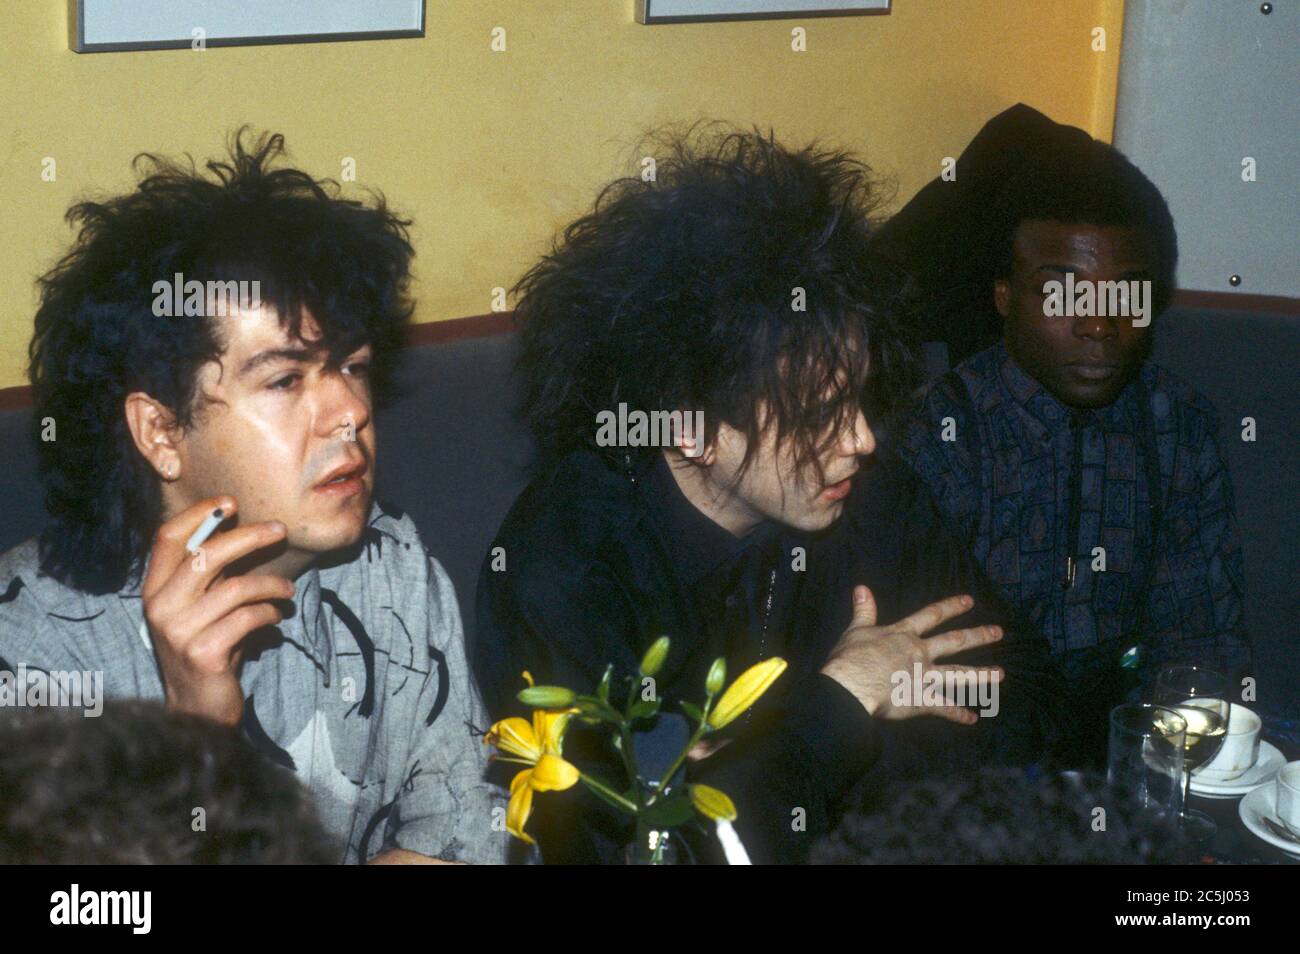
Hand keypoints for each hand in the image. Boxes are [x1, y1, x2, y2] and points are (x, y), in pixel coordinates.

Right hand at [142, 496, 294, 725]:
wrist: (198, 710)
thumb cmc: (207, 646)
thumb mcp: (200, 607)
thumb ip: (209, 573)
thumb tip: (243, 527)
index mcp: (154, 590)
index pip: (167, 538)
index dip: (199, 514)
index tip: (231, 502)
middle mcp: (159, 608)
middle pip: (205, 555)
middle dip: (248, 537)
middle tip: (280, 530)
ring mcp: (179, 632)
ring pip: (235, 587)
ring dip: (271, 584)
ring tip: (288, 591)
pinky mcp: (204, 653)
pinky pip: (248, 617)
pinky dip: (270, 613)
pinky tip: (277, 617)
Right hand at [820, 586, 1004, 724]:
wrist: (851, 686)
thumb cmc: (850, 657)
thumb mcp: (856, 630)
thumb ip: (864, 610)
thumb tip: (861, 588)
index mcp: (903, 634)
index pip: (931, 616)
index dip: (951, 607)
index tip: (969, 601)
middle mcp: (920, 653)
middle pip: (955, 641)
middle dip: (978, 636)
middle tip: (999, 632)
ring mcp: (924, 676)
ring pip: (958, 674)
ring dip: (981, 674)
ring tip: (1001, 674)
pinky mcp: (921, 700)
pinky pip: (943, 708)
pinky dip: (958, 714)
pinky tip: (972, 719)